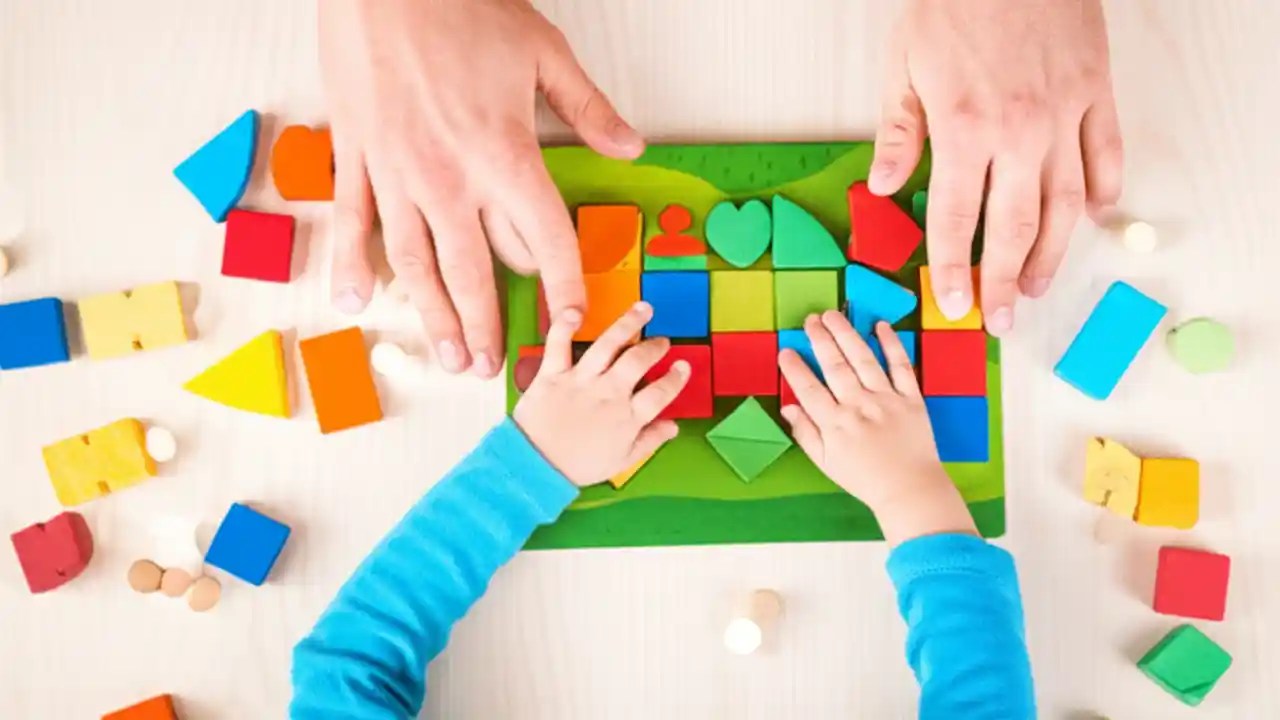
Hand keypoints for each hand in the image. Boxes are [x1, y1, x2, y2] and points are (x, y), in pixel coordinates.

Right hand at [319, 0, 644, 376]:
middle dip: (488, 323)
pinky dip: (352, 265)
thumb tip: (630, 148)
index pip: (543, 240)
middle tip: (493, 364)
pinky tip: (356, 304)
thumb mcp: (544, 52)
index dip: (564, 285)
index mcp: (503, 156)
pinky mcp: (355, 156)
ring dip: (432, 315)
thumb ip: (588, 110)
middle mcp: (449, 179)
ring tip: (446, 355)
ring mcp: (396, 172)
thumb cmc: (463, 8)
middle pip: (474, 270)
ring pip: (416, 262)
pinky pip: (354, 222)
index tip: (573, 319)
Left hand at [514, 303, 687, 486]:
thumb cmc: (579, 466)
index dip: (676, 378)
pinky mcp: (552, 373)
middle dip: (655, 347)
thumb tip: (674, 426)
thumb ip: (650, 441)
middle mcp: (608, 393)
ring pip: (608, 344)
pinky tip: (577, 313)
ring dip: (628, 323)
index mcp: (627, 417)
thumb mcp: (621, 461)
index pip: (661, 392)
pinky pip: (558, 344)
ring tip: (644, 309)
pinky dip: (565, 325)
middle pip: (638, 361)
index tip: (684, 366)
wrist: (535, 467)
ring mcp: (580, 380)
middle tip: (663, 341)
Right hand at [778, 313, 975, 544]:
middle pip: (835, 366)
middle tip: (810, 319)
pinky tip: (880, 326)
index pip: (809, 389)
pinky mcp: (912, 398)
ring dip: (846, 334)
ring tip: (833, 315)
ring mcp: (887, 400)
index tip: (785, 350)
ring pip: (863, 359)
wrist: (910, 489)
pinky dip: (891, 344)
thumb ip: (806, 433)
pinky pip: (901, 366)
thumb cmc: (864, 478)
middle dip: (820, 340)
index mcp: (836, 425)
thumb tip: (788, 407)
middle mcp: (859, 407)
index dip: (795, 369)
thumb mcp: (827, 463)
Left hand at [870, 0, 1122, 334]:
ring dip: (1053, 253)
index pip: (955, 219)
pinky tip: (1095, 220)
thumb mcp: (904, 64)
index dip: (953, 267)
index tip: (954, 302)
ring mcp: (1064, 114)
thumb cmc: (952, 2)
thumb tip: (883, 187)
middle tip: (999, 320)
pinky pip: (1107, 153)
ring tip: (1039, 287)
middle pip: (1014, 227)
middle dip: (1004, 281)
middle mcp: (1019, 133)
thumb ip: (898, 131)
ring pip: (1066, 204)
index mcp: (964, 129)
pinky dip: (1105, 190)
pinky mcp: (1097, 91)